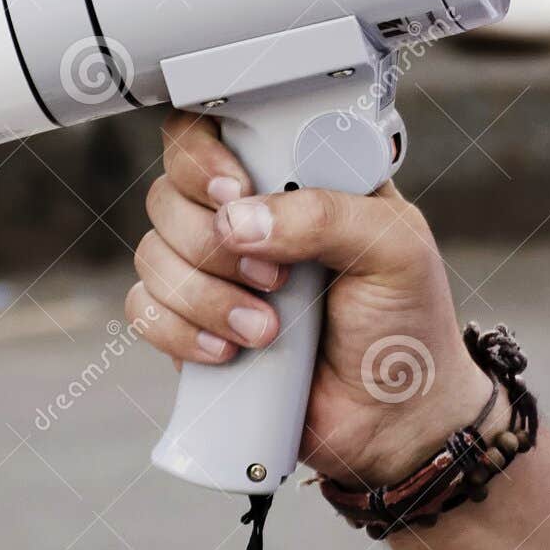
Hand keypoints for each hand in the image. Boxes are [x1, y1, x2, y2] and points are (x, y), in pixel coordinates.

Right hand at [126, 111, 496, 486]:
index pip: (212, 129)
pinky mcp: (189, 324)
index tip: (233, 192)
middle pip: (168, 192)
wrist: (392, 420)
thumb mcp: (394, 248)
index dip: (203, 155)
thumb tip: (240, 220)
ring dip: (205, 297)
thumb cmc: (405, 322)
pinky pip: (144, 310)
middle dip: (214, 243)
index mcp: (289, 174)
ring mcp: (210, 272)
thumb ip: (326, 215)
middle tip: (276, 278)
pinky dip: (179, 331)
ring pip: (151, 254)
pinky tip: (228, 351)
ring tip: (267, 331)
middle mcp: (241, 216)